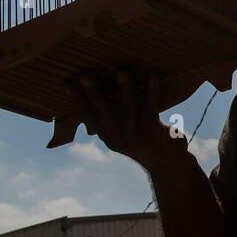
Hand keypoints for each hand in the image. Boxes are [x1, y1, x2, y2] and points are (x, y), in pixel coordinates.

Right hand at [70, 69, 184, 171]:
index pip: (89, 116)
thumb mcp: (126, 135)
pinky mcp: (153, 133)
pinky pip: (150, 107)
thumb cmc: (147, 142)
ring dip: (125, 88)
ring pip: (128, 109)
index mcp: (109, 137)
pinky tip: (152, 74)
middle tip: (84, 75)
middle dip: (94, 93)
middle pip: (103, 113)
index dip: (78, 100)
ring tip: (121, 71)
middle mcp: (118, 138)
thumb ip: (114, 119)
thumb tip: (106, 85)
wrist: (170, 165)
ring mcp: (135, 137)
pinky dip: (151, 89)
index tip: (66, 84)